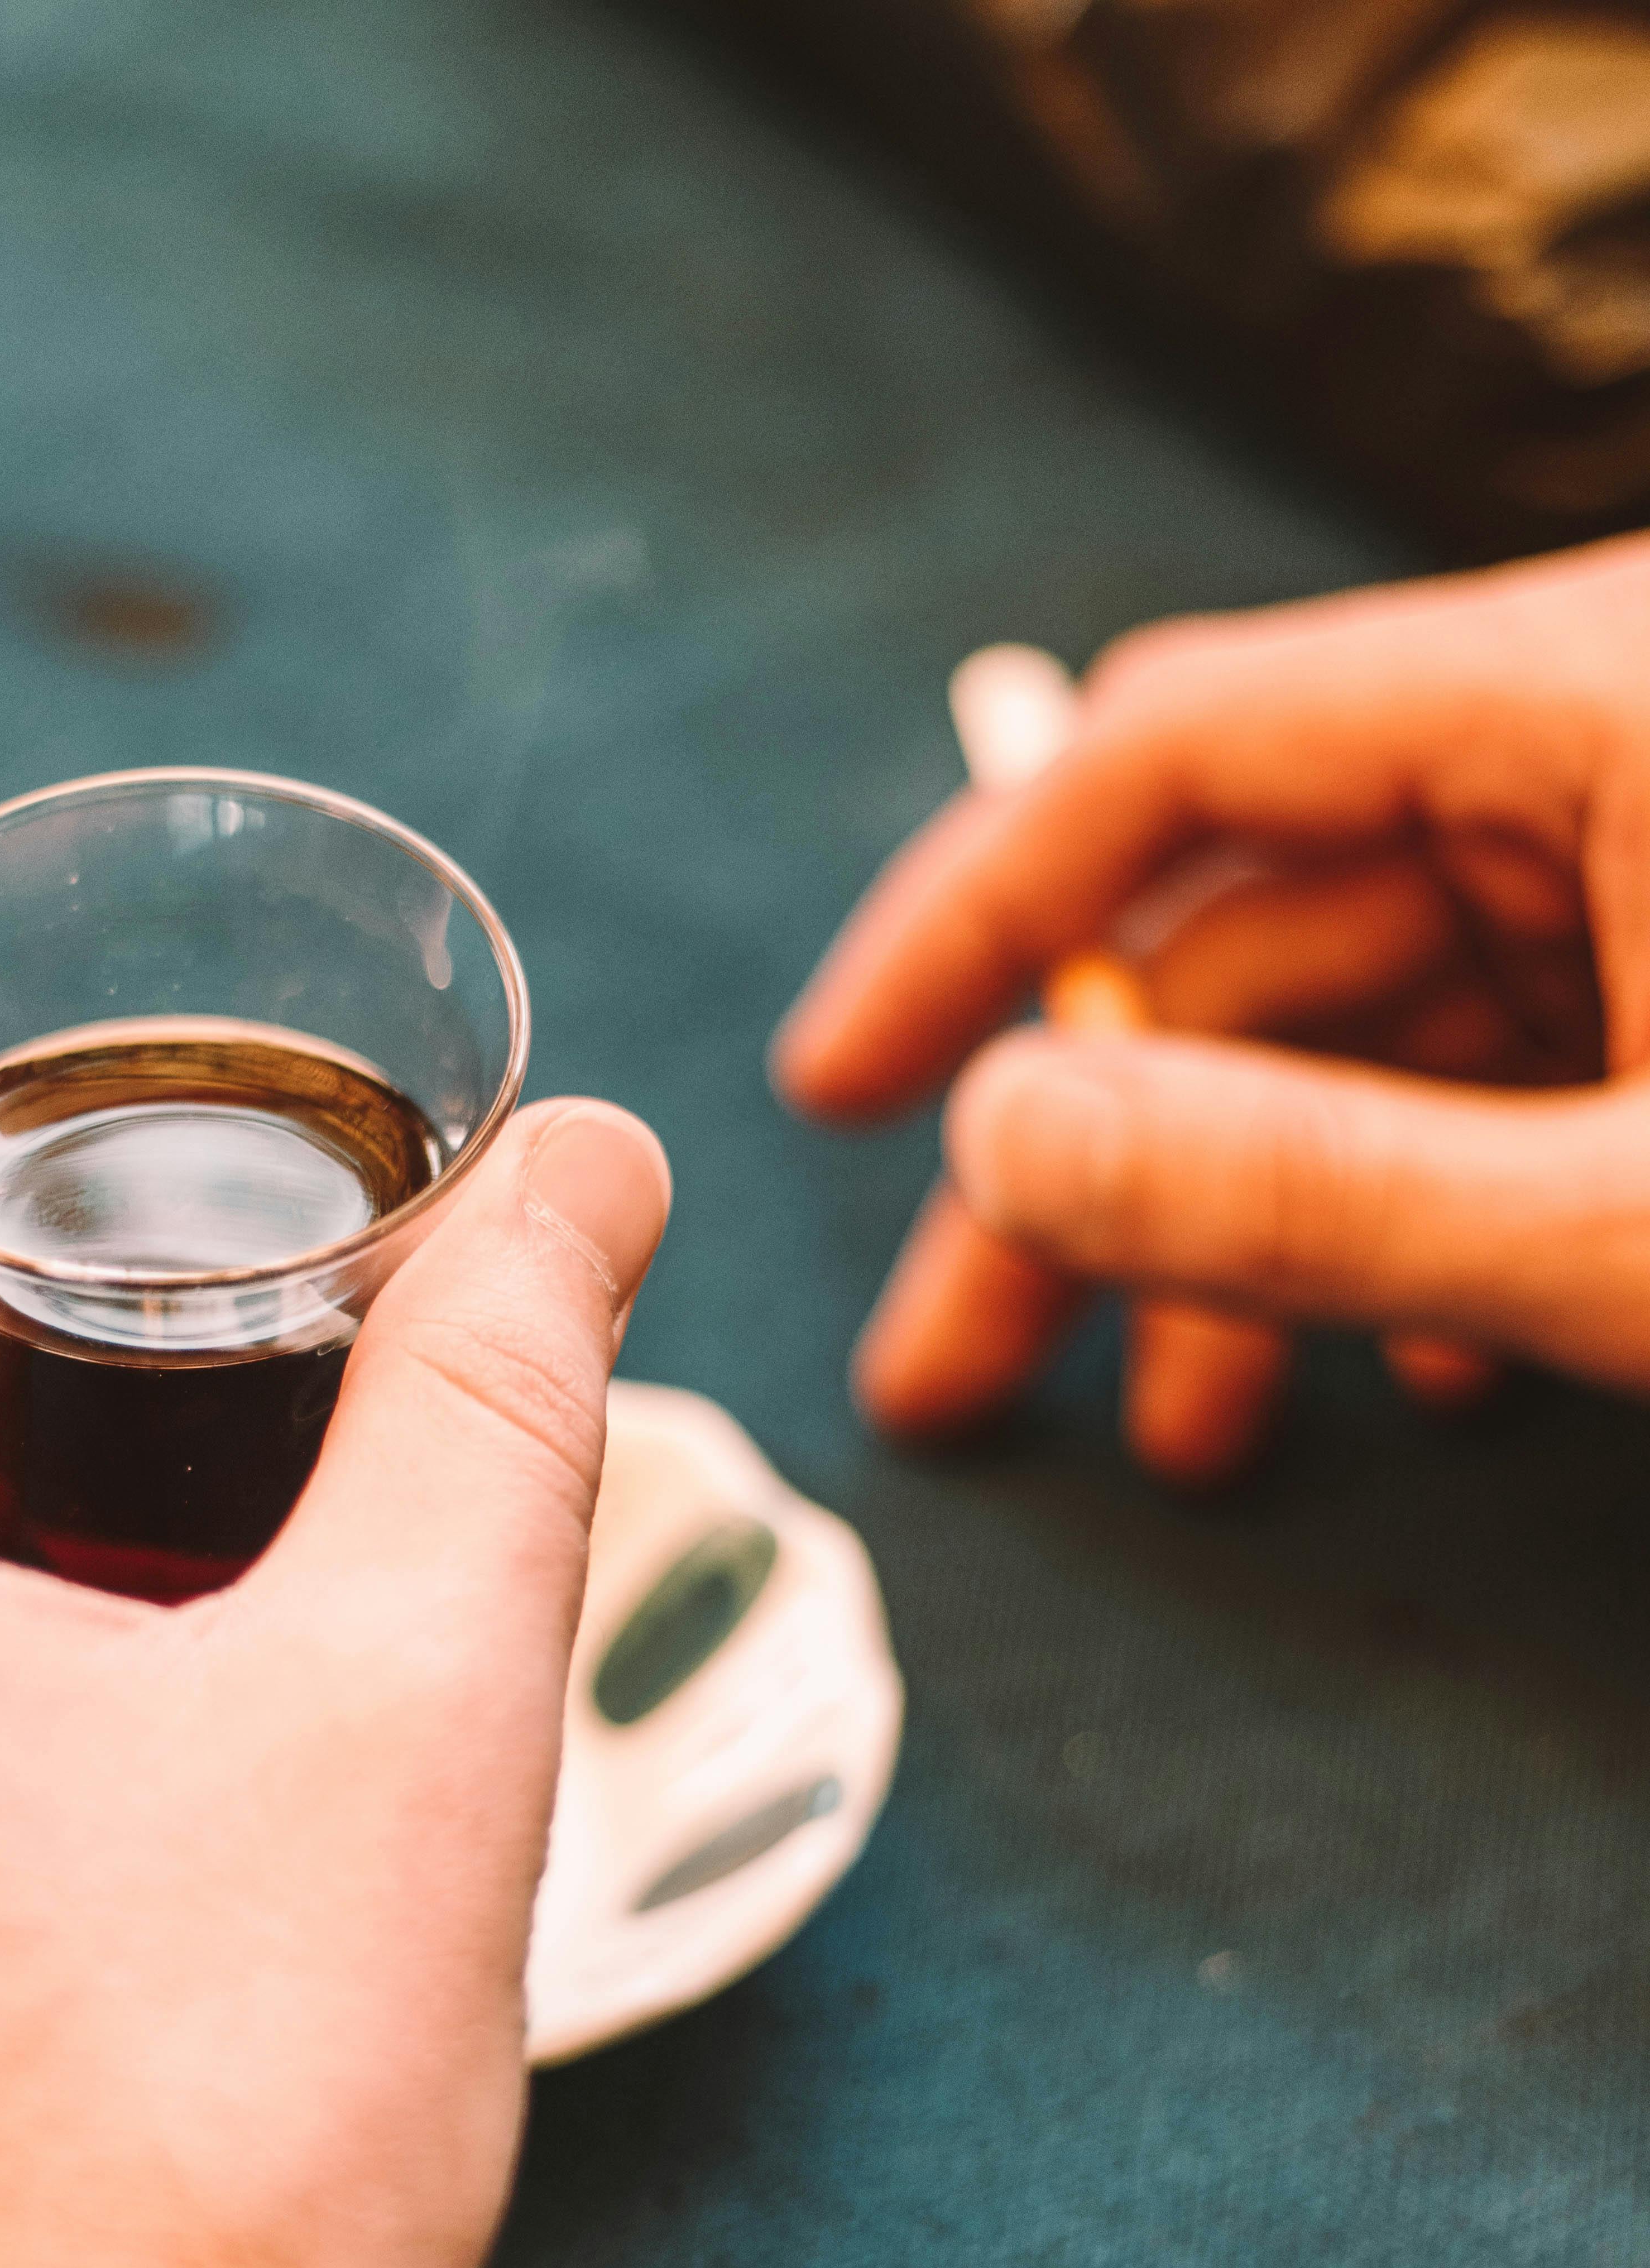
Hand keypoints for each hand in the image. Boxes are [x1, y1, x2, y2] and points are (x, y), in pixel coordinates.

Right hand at [772, 533, 1649, 1483]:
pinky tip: (1412, 1366)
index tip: (839, 1090)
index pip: (1179, 751)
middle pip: (1249, 931)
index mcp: (1598, 692)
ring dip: (1258, 1234)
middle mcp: (1607, 737)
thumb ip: (1314, 1185)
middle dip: (1103, 1170)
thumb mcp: (1639, 1230)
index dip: (973, 924)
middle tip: (957, 1368)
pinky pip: (1494, 1067)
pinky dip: (1420, 1210)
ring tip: (1190, 1432)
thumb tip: (1007, 1140)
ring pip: (1360, 1026)